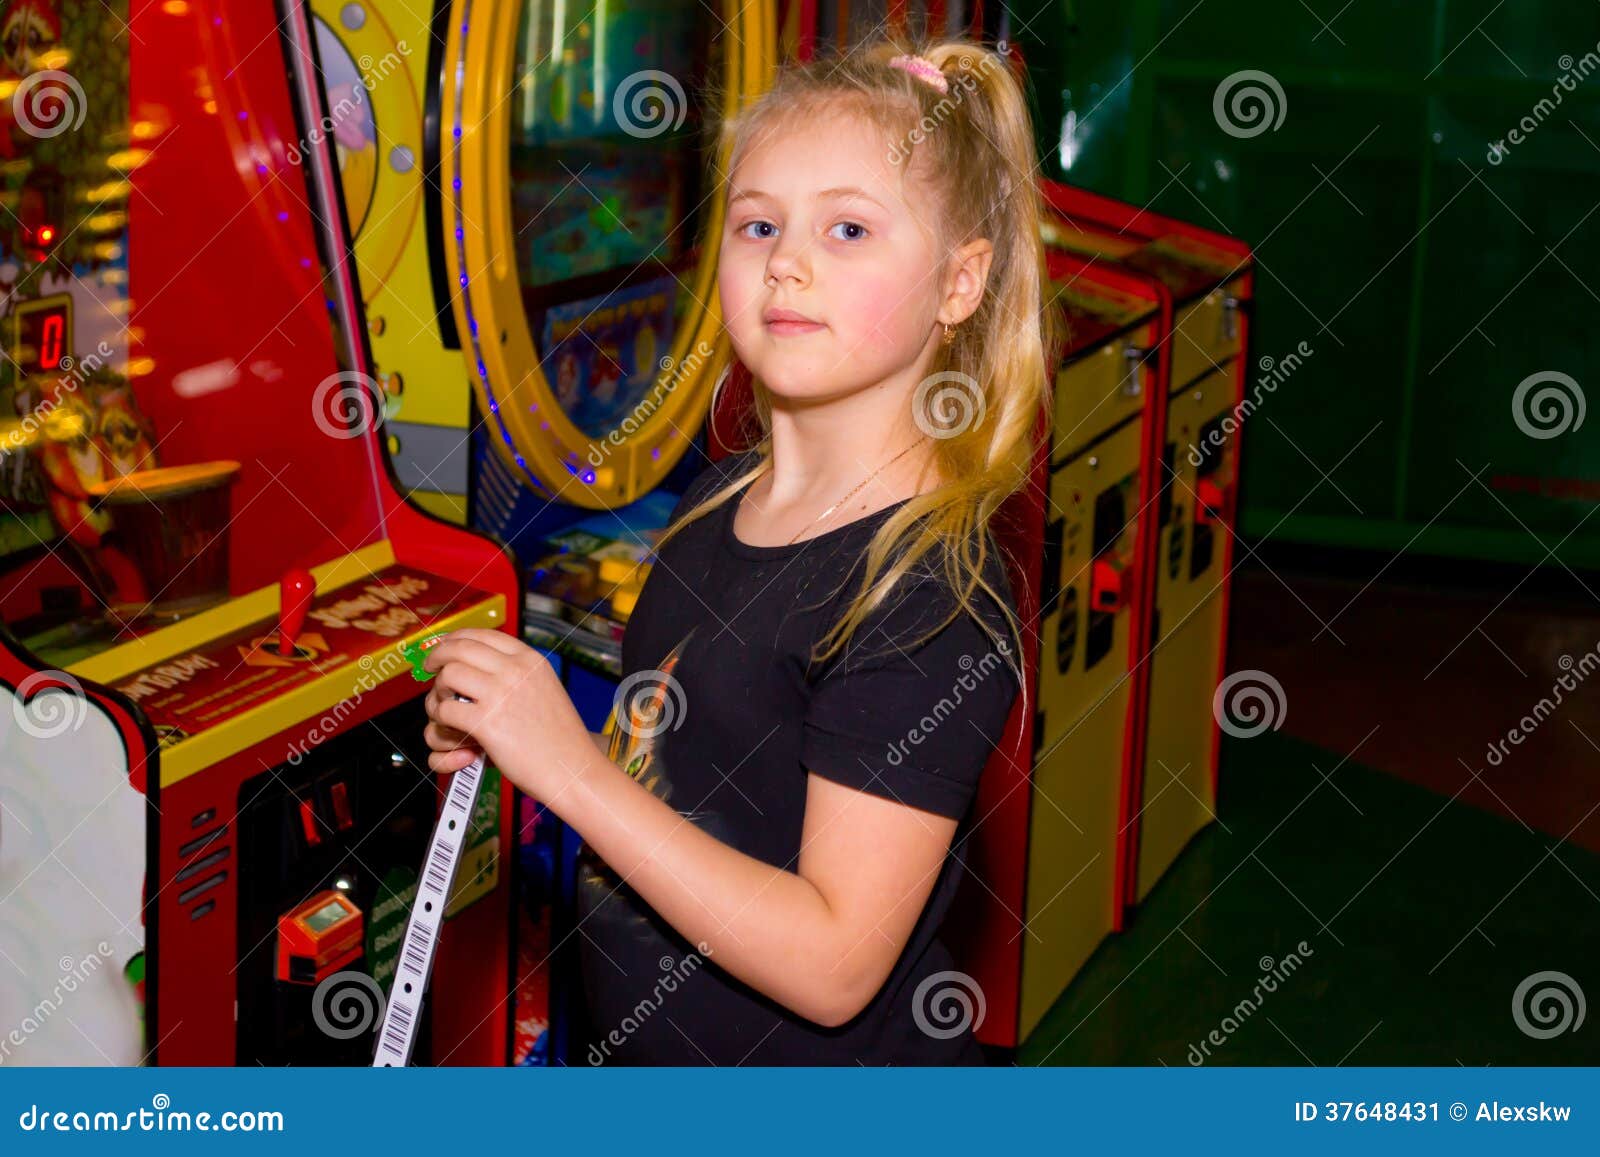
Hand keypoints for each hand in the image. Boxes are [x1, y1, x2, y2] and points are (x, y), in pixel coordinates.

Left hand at [420, 628, 598, 799]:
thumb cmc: (560, 738)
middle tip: (429, 669)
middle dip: (436, 657)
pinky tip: (451, 730)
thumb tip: (475, 670)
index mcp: (530, 660)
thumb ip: (516, 676)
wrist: (573, 769)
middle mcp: (515, 670)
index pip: (482, 634)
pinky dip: (440, 720)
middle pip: (459, 648)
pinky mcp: (487, 722)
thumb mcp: (544, 690)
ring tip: (445, 708)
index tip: (444, 648)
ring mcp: (500, 694)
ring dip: (438, 693)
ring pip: (447, 676)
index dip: (455, 639)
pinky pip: (445, 710)